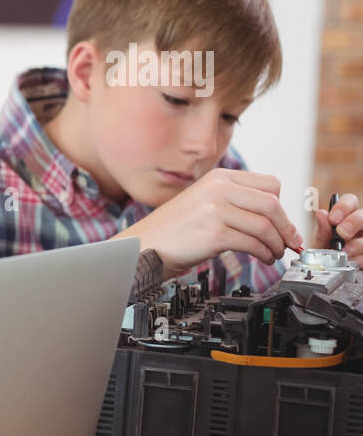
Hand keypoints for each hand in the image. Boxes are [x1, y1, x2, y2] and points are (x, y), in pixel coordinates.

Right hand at [115, 167, 302, 279]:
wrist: (145, 246)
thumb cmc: (174, 229)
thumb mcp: (204, 202)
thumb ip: (235, 201)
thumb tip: (273, 216)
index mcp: (219, 177)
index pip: (270, 184)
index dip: (282, 206)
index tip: (284, 223)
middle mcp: (218, 189)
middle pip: (272, 204)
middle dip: (286, 227)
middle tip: (289, 242)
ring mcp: (215, 210)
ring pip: (265, 225)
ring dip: (277, 244)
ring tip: (275, 253)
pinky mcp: (214, 233)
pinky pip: (253, 243)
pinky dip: (264, 253)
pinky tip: (262, 258)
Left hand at [309, 192, 362, 260]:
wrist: (329, 270)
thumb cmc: (326, 252)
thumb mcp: (320, 242)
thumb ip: (322, 230)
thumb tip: (321, 213)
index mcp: (347, 216)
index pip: (350, 201)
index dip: (343, 207)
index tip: (333, 218)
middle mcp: (360, 225)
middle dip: (353, 222)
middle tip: (342, 233)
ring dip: (357, 244)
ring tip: (345, 252)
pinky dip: (360, 258)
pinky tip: (352, 260)